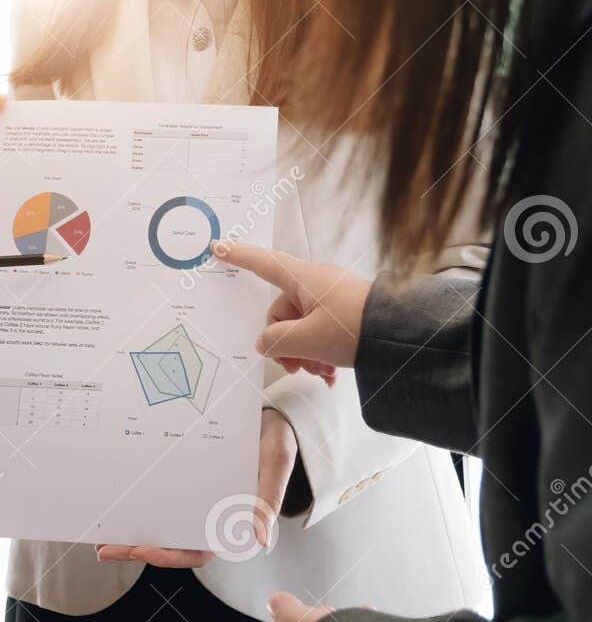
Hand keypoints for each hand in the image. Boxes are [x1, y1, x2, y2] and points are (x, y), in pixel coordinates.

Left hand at [98, 410, 294, 566]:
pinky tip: (113, 502)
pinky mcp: (182, 482)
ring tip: (100, 535)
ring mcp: (192, 501)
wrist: (269, 416)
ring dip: (129, 532)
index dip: (170, 556)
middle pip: (169, 542)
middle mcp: (207, 516)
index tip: (143, 550)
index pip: (197, 551)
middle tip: (104, 550)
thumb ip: (267, 501)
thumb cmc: (275, 442)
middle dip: (136, 549)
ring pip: (158, 524)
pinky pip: (156, 497)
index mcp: (230, 522)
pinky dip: (135, 502)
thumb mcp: (274, 466)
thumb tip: (260, 540)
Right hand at [213, 241, 372, 380]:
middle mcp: (316, 285)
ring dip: (303, 353)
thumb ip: (275, 341)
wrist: (403, 338)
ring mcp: (331, 300)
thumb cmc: (356, 328)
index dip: (239, 256)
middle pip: (280, 312)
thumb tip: (265, 342)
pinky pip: (320, 332)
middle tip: (294, 366)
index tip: (218, 248)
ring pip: (300, 327)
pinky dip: (319, 353)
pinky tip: (329, 374)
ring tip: (319, 371)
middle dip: (284, 343)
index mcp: (304, 279)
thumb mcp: (307, 340)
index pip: (263, 264)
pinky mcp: (345, 314)